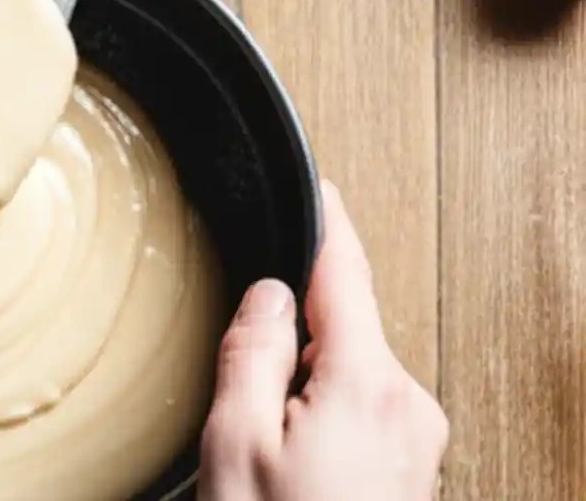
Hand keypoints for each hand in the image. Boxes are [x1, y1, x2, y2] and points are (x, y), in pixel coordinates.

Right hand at [198, 180, 447, 499]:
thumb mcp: (235, 443)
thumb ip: (250, 356)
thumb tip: (268, 294)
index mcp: (364, 384)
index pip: (344, 275)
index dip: (327, 225)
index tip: (320, 188)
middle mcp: (405, 404)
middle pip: (340, 328)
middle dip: (291, 342)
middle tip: (247, 401)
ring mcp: (416, 436)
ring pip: (347, 371)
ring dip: (304, 389)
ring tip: (270, 449)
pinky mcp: (413, 464)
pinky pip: (362, 408)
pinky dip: (324, 417)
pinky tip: (296, 464)